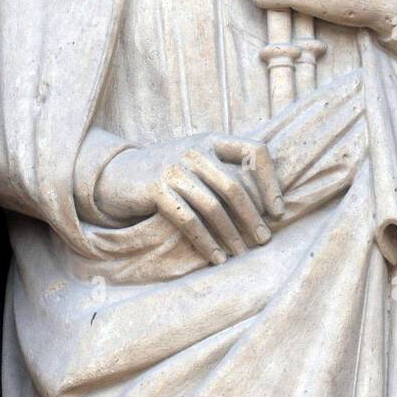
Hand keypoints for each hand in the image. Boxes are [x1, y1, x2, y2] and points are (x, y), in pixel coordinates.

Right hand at [94, 132, 282, 266]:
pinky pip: (188, 220)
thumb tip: (265, 205)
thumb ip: (223, 171)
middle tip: (264, 241)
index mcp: (211, 139)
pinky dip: (205, 241)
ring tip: (241, 254)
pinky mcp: (156, 188)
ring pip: (213, 206)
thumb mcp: (196, 161)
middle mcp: (195, 149)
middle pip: (234, 186)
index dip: (271, 181)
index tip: (278, 211)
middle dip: (253, 217)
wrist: (119, 175)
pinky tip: (215, 257)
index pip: (254, 151)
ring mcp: (174, 168)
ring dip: (231, 234)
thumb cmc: (167, 173)